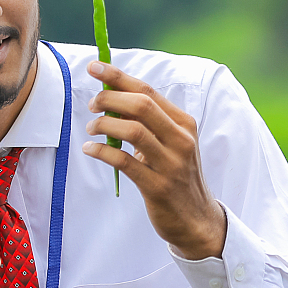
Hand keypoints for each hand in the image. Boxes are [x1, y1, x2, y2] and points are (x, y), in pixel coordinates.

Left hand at [84, 62, 227, 259]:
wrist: (197, 219)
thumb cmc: (178, 176)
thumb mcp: (172, 144)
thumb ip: (149, 123)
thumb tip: (112, 97)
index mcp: (184, 124)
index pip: (148, 91)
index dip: (118, 77)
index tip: (94, 67)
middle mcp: (180, 140)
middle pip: (140, 105)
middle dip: (109, 99)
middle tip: (92, 104)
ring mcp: (171, 164)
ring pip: (132, 130)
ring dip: (104, 124)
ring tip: (91, 129)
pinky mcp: (157, 186)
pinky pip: (124, 161)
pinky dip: (102, 151)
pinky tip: (90, 149)